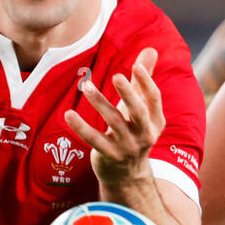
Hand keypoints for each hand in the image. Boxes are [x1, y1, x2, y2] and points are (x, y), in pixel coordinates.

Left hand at [63, 47, 165, 186]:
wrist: (126, 175)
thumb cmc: (133, 132)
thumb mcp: (141, 109)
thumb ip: (143, 80)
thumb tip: (150, 50)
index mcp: (155, 121)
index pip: (154, 99)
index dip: (146, 82)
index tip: (135, 66)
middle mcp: (144, 134)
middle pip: (137, 111)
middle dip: (128, 93)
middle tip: (117, 76)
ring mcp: (127, 147)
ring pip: (113, 122)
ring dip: (99, 102)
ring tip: (86, 86)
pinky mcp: (108, 156)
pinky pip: (93, 139)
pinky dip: (81, 127)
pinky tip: (69, 114)